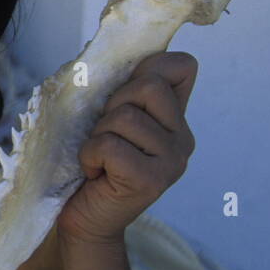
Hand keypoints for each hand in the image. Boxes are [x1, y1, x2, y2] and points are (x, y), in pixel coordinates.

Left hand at [56, 51, 197, 245]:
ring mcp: (173, 161)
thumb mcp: (111, 121)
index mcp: (176, 120)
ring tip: (100, 159)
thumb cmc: (94, 165)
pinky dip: (90, 156)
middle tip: (105, 136)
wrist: (85, 220)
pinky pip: (109, 145)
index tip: (123, 100)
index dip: (147, 70)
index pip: (182, 65)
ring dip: (97, 135)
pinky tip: (96, 173)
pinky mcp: (152, 180)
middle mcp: (184, 139)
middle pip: (148, 86)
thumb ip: (127, 92)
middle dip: (112, 106)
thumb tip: (124, 49)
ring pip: (124, 116)